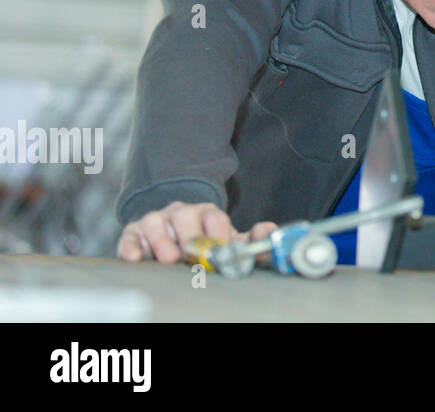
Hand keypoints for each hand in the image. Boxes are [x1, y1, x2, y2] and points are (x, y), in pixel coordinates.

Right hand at [117, 201, 276, 263]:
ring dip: (162, 241)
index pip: (215, 218)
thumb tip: (268, 232)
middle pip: (186, 217)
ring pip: (157, 223)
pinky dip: (131, 246)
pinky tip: (135, 258)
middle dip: (191, 236)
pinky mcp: (134, 233)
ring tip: (169, 258)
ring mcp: (157, 220)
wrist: (174, 233)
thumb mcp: (228, 240)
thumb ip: (250, 240)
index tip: (221, 249)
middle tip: (194, 255)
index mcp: (207, 213)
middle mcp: (181, 213)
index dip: (219, 234)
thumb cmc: (205, 240)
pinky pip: (130, 236)